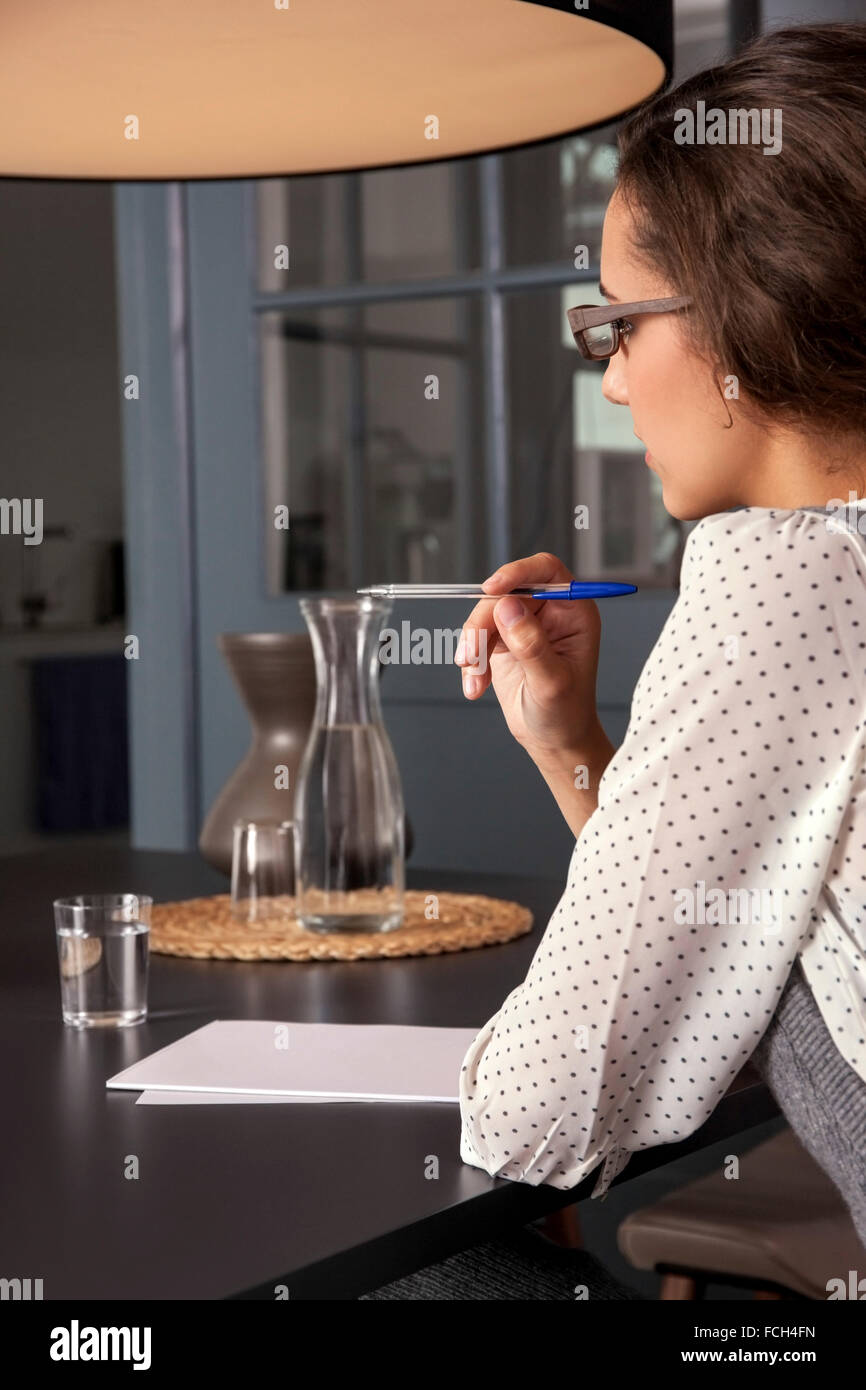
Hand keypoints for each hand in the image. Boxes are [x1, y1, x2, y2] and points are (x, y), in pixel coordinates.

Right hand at [454, 552, 603, 755]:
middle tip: (471, 654)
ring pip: (485, 615)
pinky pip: (476, 638)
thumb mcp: (551, 682)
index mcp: (573, 612)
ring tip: (474, 678)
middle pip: (505, 593)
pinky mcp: (502, 642)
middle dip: (483, 623)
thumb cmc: (566, 714)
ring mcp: (523, 626)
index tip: (492, 588)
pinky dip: (471, 662)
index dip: (518, 572)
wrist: (552, 740)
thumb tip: (508, 607)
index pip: (547, 571)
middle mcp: (549, 613)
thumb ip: (531, 644)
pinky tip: (476, 686)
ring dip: (473, 647)